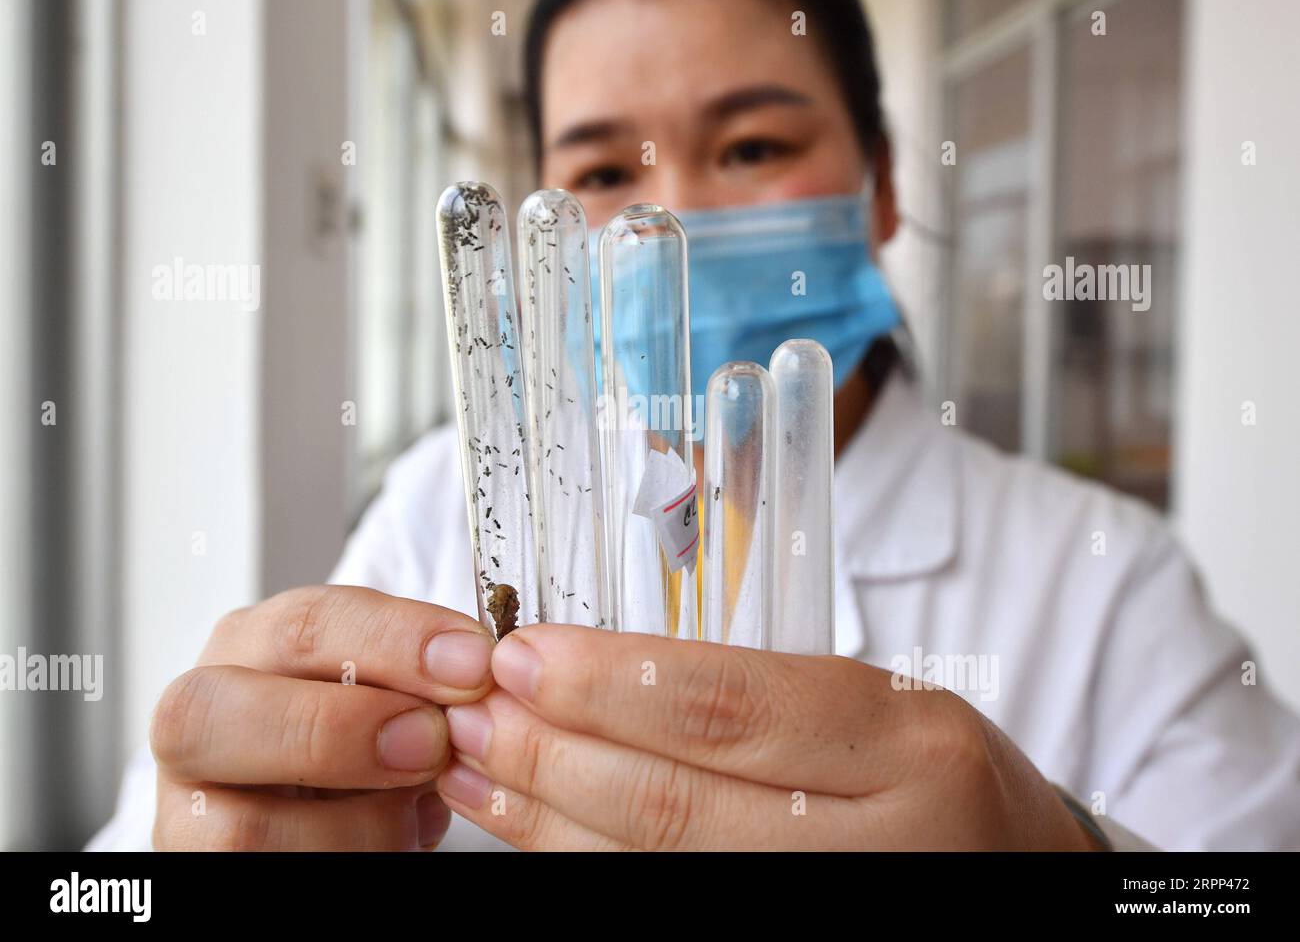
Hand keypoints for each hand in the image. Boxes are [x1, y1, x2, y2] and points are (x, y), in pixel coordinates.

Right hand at [150, 586, 493, 849]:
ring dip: (353, 825)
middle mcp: (198, 714)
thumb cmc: (368, 724)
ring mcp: (186, 802)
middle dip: (339, 730)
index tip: (474, 665)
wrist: (325, 794)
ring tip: (416, 813)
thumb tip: (482, 676)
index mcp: (253, 642)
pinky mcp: (201, 862)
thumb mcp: (392, 682)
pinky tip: (395, 841)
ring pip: (239, 827)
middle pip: (213, 712)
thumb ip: (421, 675)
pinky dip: (344, 861)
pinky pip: (262, 875)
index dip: (394, 642)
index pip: (304, 624)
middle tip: (432, 745)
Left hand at [437, 625, 1097, 849]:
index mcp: (908, 747)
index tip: (524, 652)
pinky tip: (533, 828)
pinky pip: (660, 905)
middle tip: (472, 709)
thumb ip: (759, 693)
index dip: (608, 683)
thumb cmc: (934, 778)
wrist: (1017, 870)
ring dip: (545, 816)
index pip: (730, 709)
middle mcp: (880, 844)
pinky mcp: (787, 939)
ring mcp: (835, 908)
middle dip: (552, 753)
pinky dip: (581, 864)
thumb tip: (597, 668)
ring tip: (473, 766)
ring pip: (654, 872)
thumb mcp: (880, 708)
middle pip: (676, 805)